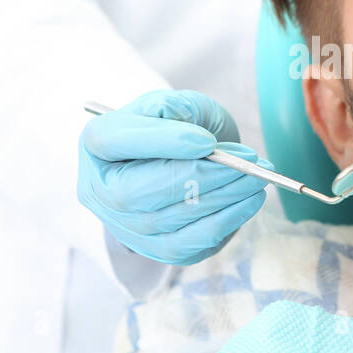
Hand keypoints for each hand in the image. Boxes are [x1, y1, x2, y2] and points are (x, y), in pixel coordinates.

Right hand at [78, 89, 273, 264]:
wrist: (182, 161)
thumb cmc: (177, 127)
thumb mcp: (177, 103)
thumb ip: (177, 108)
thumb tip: (193, 135)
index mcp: (96, 144)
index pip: (113, 141)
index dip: (160, 142)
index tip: (207, 141)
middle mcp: (101, 191)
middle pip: (139, 192)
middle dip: (201, 176)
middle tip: (248, 162)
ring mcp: (126, 226)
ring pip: (169, 219)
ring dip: (222, 198)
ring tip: (257, 177)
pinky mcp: (157, 250)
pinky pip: (189, 244)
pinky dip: (225, 223)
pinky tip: (249, 202)